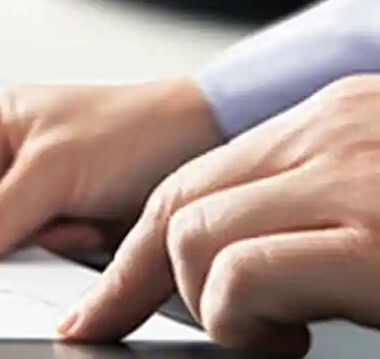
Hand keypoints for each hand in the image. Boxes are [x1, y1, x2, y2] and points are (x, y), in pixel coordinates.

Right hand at [0, 79, 220, 261]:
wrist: (211, 143)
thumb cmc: (135, 130)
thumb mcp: (54, 168)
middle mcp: (13, 160)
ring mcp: (43, 195)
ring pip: (6, 244)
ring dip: (30, 246)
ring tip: (72, 225)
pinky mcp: (74, 224)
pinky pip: (43, 256)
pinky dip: (57, 257)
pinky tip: (85, 236)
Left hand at [64, 75, 379, 356]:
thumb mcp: (370, 198)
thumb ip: (302, 207)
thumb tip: (236, 255)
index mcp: (329, 118)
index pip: (196, 178)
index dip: (143, 247)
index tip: (99, 303)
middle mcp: (331, 133)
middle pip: (177, 204)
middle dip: (146, 280)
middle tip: (175, 325)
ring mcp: (349, 180)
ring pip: (191, 237)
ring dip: (215, 307)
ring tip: (278, 330)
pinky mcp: (371, 242)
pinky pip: (241, 272)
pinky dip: (242, 320)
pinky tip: (290, 335)